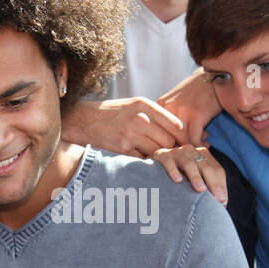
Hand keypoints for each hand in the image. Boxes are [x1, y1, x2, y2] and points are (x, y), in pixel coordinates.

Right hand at [61, 97, 185, 157]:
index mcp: (145, 105)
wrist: (83, 120)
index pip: (175, 125)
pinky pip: (143, 159)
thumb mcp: (135, 106)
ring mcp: (131, 134)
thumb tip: (178, 132)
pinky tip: (141, 159)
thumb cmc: (112, 114)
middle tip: (171, 155)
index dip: (182, 138)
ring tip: (155, 157)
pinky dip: (145, 161)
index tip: (184, 145)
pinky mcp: (122, 148)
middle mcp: (140, 118)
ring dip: (158, 157)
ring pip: (158, 152)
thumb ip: (155, 116)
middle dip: (171, 149)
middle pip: (169, 141)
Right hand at [151, 144, 226, 203]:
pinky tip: (177, 180)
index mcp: (203, 156)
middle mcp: (192, 151)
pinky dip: (173, 170)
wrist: (152, 170)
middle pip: (206, 166)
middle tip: (217, 199)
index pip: (217, 170)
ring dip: (195, 176)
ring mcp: (176, 152)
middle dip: (213, 183)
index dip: (221, 185)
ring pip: (189, 162)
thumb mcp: (194, 182)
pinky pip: (169, 162)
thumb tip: (223, 204)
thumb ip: (207, 188)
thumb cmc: (178, 180)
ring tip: (200, 189)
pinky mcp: (162, 155)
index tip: (223, 201)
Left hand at [157, 70, 219, 146]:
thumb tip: (168, 144)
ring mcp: (182, 111)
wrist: (216, 76)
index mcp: (160, 105)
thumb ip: (170, 119)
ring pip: (180, 141)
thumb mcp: (177, 102)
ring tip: (200, 145)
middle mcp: (168, 108)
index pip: (155, 134)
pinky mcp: (197, 114)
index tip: (176, 149)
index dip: (165, 146)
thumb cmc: (197, 92)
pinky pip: (194, 140)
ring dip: (191, 147)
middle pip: (166, 140)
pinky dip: (200, 145)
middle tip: (189, 149)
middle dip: (178, 148)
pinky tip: (206, 143)